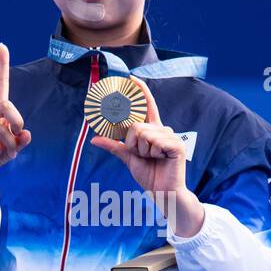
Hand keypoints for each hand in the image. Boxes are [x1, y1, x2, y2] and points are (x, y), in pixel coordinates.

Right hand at [0, 42, 31, 199]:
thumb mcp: (15, 148)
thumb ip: (22, 140)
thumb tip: (26, 134)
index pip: (1, 85)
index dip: (2, 65)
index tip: (2, 45)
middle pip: (6, 105)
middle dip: (17, 121)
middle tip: (18, 135)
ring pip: (2, 130)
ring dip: (9, 145)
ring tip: (5, 152)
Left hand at [90, 76, 204, 236]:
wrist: (163, 192)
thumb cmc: (149, 175)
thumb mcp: (129, 158)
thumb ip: (114, 146)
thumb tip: (94, 138)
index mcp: (153, 130)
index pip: (147, 106)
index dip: (140, 91)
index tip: (131, 78)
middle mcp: (163, 130)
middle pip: (136, 125)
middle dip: (132, 144)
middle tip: (142, 156)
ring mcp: (171, 137)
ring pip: (142, 134)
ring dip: (141, 150)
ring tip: (152, 159)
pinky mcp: (176, 145)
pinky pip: (153, 141)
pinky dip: (151, 153)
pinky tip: (161, 159)